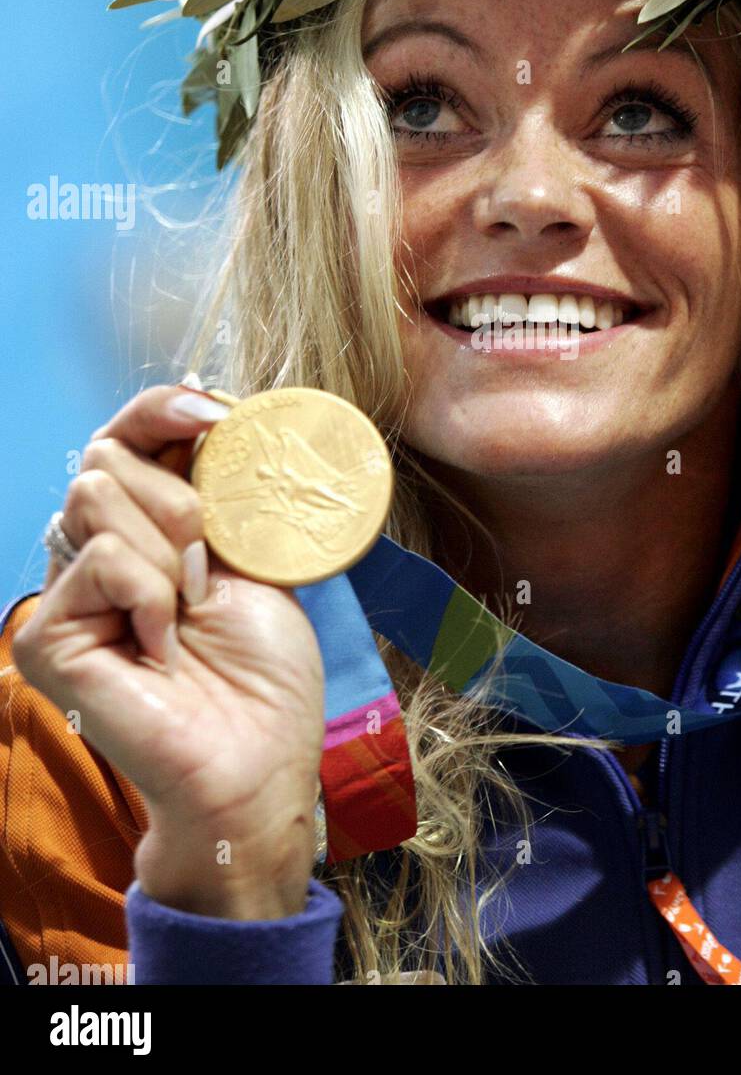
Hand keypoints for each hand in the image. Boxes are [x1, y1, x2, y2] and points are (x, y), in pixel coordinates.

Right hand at [13, 382, 324, 916]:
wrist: (257, 760)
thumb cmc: (264, 673)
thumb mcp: (255, 560)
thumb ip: (221, 496)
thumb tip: (214, 416)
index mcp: (147, 527)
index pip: (127, 435)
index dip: (162, 409)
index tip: (217, 412)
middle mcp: (95, 552)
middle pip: (107, 457)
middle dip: (181, 502)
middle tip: (210, 566)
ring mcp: (65, 594)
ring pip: (97, 495)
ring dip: (170, 552)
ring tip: (190, 611)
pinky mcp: (46, 635)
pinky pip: (102, 557)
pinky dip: (151, 595)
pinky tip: (163, 646)